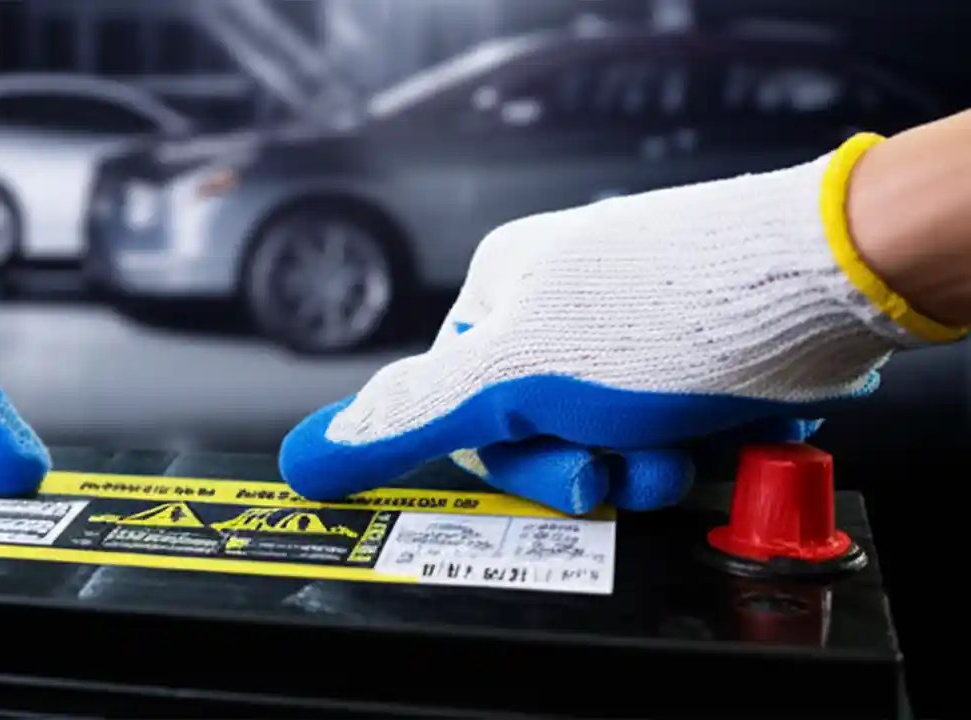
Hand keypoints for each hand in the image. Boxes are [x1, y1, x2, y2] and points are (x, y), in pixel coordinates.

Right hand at [278, 133, 965, 513]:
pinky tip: (729, 420)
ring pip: (615, 438)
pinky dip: (702, 439)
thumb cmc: (664, 314)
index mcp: (501, 294)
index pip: (466, 412)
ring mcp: (633, 327)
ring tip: (696, 439)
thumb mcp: (513, 375)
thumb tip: (305, 459)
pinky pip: (676, 422)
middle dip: (600, 465)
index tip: (575, 474)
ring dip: (657, 460)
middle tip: (639, 463)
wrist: (820, 282)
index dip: (522, 465)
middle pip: (544, 433)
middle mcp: (562, 306)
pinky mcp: (696, 348)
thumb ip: (406, 419)